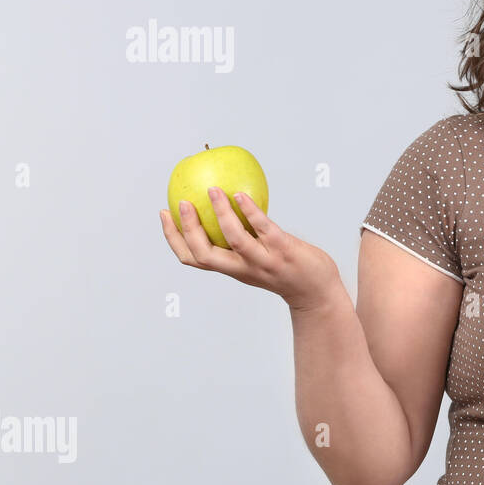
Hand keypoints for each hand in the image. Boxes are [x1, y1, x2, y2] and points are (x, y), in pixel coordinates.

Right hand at [159, 187, 340, 310]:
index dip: (174, 238)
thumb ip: (244, 241)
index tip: (165, 215)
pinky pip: (263, 228)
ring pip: (233, 238)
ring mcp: (263, 260)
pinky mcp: (283, 250)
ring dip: (219, 213)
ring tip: (213, 190)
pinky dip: (249, 211)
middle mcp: (243, 268)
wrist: (318, 294)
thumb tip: (232, 206)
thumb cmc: (289, 272)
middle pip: (203, 254)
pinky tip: (240, 195)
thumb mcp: (258, 260)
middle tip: (181, 203)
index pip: (193, 258)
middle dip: (187, 229)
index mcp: (232, 269)